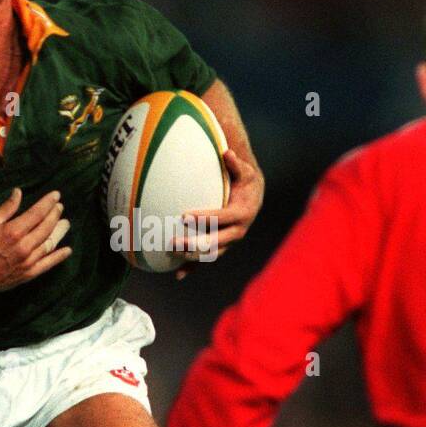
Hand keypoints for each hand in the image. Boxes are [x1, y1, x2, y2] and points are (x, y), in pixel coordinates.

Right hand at [0, 188, 71, 294]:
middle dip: (55, 214)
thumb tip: (18, 192)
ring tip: (65, 223)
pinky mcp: (29, 273)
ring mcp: (29, 261)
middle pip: (47, 227)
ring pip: (50, 243)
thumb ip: (6, 208)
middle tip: (59, 207)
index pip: (38, 213)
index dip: (48, 202)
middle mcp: (25, 246)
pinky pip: (48, 264)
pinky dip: (59, 256)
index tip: (56, 195)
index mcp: (14, 231)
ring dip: (59, 232)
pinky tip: (67, 250)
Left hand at [172, 150, 263, 279]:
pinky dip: (193, 267)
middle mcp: (237, 231)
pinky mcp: (222, 247)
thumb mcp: (245, 172)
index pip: (221, 217)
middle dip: (195, 244)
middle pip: (215, 241)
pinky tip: (178, 275)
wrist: (254, 199)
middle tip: (173, 242)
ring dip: (191, 256)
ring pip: (211, 253)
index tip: (184, 216)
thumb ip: (235, 164)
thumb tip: (226, 152)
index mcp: (242, 213)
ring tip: (171, 252)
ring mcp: (229, 242)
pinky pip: (207, 259)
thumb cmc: (245, 181)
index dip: (204, 218)